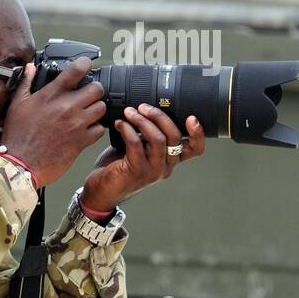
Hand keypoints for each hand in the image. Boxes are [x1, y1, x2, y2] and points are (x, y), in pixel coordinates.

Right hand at [0, 58, 106, 185]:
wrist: (20, 164)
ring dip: (96, 109)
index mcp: (51, 95)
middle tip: (87, 95)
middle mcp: (66, 107)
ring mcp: (76, 124)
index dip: (84, 64)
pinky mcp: (81, 141)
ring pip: (101, 108)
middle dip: (94, 90)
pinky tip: (85, 129)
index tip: (84, 66)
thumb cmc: (17, 136)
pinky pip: (100, 129)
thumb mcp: (17, 105)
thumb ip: (25, 83)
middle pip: (97, 88)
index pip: (77, 70)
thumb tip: (30, 68)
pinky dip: (95, 129)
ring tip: (87, 112)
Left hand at [81, 104, 206, 212]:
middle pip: (174, 136)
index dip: (198, 133)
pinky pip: (136, 144)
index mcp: (170, 160)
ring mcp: (153, 171)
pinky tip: (120, 124)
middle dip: (159, 116)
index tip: (192, 117)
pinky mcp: (137, 171)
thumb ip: (147, 136)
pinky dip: (128, 130)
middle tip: (142, 107)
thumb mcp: (137, 149)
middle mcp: (166, 167)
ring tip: (129, 112)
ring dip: (142, 121)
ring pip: (157, 138)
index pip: (195, 149)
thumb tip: (145, 110)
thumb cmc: (117, 167)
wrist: (100, 190)